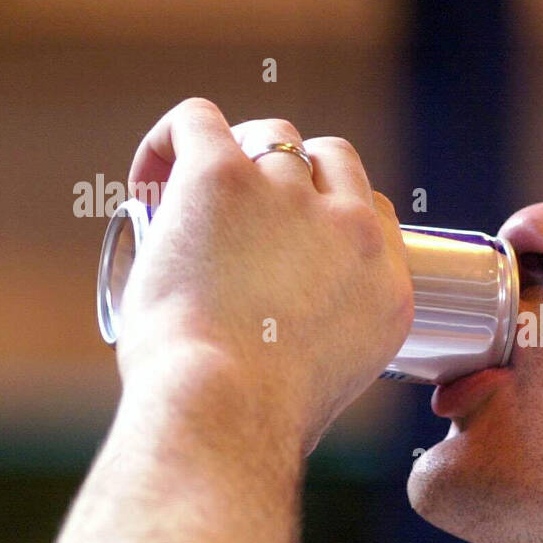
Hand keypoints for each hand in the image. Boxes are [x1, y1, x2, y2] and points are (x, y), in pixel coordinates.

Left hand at [119, 98, 413, 451]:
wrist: (224, 412)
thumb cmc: (256, 423)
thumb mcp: (328, 389)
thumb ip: (326, 347)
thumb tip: (281, 342)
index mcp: (389, 285)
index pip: (373, 213)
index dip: (330, 215)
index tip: (285, 244)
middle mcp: (354, 232)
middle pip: (334, 161)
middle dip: (293, 176)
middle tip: (242, 216)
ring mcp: (292, 197)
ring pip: (271, 135)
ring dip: (237, 155)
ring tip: (189, 196)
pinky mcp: (224, 176)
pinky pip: (198, 119)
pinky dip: (174, 137)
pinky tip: (154, 173)